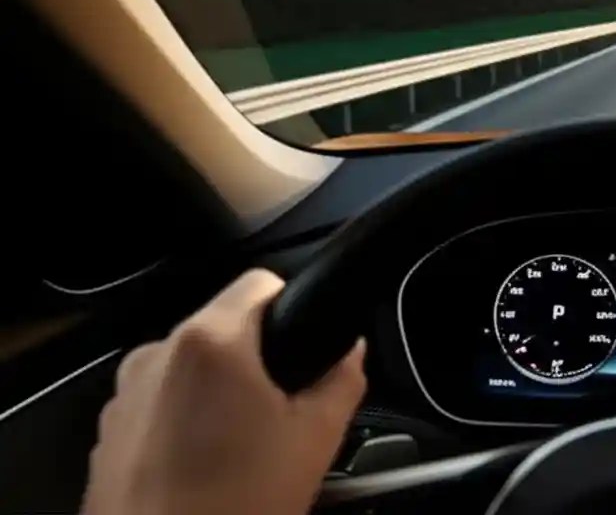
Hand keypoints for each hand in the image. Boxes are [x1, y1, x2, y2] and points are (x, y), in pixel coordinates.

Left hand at [84, 269, 366, 514]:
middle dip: (257, 361)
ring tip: (245, 449)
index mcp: (210, 341)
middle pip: (225, 328)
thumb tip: (347, 352)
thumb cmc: (237, 502)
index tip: (304, 351)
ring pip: (192, 369)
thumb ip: (342, 378)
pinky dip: (186, 423)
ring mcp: (125, 394)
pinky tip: (207, 468)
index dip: (293, 309)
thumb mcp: (316, 438)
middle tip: (284, 414)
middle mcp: (156, 354)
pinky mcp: (108, 432)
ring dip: (220, 393)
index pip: (262, 283)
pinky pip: (161, 405)